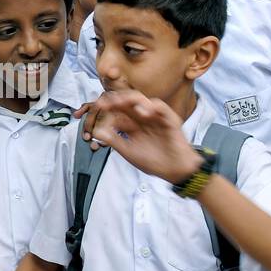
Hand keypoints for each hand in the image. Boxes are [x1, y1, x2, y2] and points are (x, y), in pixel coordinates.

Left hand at [84, 90, 202, 183]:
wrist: (175, 170)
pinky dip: (152, 106)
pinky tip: (143, 112)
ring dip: (130, 99)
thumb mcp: (129, 152)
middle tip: (105, 102)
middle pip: (128, 102)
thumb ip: (114, 141)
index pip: (118, 111)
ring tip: (120, 102)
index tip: (97, 107)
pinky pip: (160, 107)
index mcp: (133, 125)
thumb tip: (95, 131)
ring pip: (142, 100)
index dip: (108, 108)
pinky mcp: (169, 119)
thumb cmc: (154, 162)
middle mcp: (143, 118)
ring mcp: (155, 117)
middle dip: (116, 100)